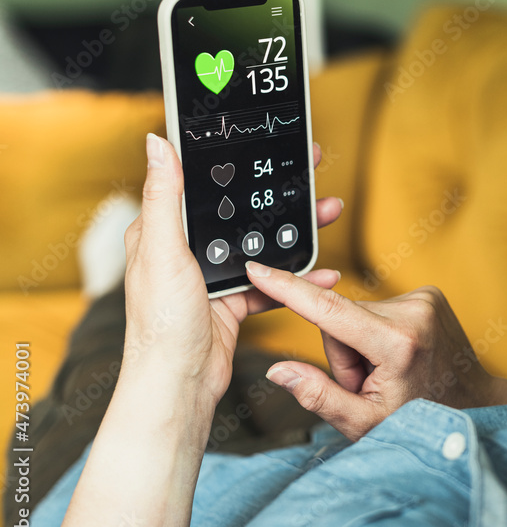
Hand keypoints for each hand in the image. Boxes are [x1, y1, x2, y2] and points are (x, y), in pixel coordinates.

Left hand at [120, 133, 341, 411]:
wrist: (180, 384)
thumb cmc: (161, 324)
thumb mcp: (162, 251)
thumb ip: (164, 197)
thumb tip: (158, 142)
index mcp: (163, 230)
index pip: (202, 184)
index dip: (234, 161)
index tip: (267, 143)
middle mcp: (187, 251)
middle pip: (240, 211)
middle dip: (279, 194)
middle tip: (311, 175)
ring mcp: (213, 277)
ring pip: (262, 244)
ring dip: (297, 231)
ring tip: (328, 214)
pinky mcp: (234, 302)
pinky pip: (273, 281)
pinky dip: (299, 278)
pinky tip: (323, 273)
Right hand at [244, 264, 506, 439]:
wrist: (473, 404)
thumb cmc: (420, 420)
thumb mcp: (365, 423)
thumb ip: (318, 396)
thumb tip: (278, 371)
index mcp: (397, 344)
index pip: (328, 311)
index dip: (288, 289)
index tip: (258, 268)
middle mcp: (413, 312)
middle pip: (339, 319)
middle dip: (344, 353)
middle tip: (370, 383)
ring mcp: (425, 298)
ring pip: (357, 314)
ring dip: (363, 345)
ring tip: (390, 372)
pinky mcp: (429, 293)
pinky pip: (378, 309)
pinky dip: (379, 333)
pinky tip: (401, 356)